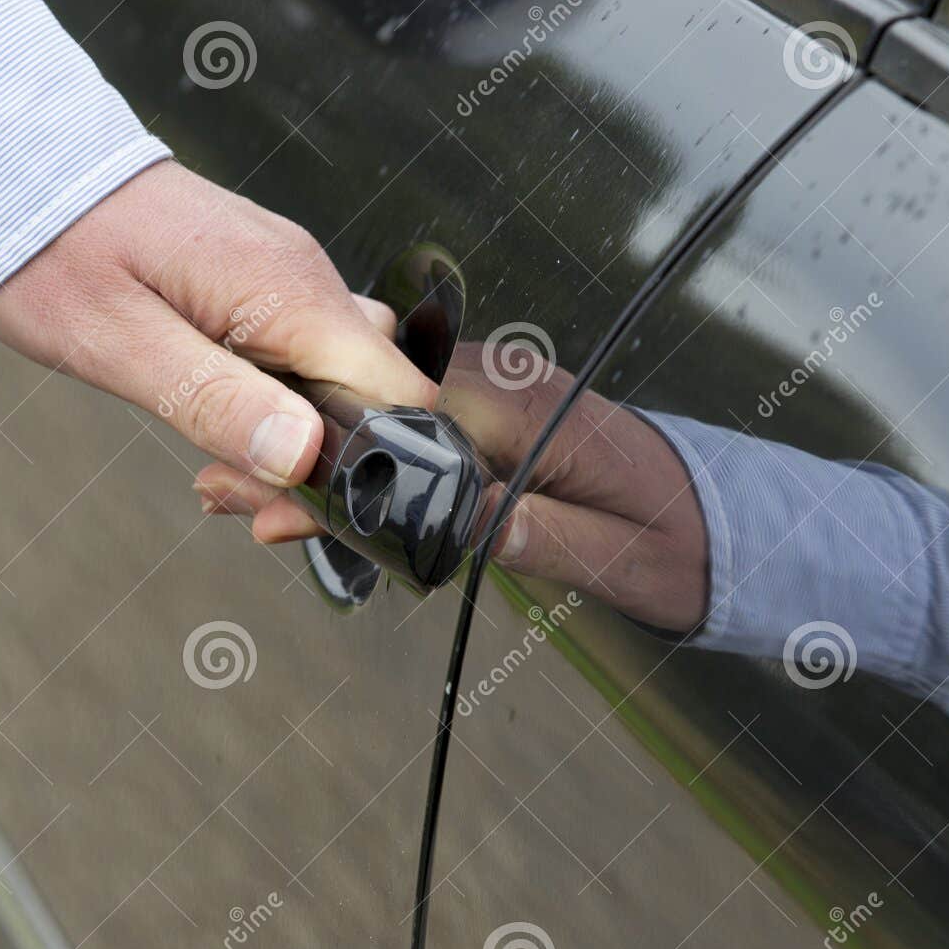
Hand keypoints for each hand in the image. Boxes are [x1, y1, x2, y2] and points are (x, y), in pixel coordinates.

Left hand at [0, 160, 436, 486]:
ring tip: (213, 470)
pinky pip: (300, 359)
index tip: (287, 506)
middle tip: (229, 494)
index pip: (397, 395)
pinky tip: (216, 427)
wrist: (15, 174)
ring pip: (336, 385)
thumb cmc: (52, 251)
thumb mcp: (119, 343)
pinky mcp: (265, 287)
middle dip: (317, 470)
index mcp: (288, 291)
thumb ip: (214, 400)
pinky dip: (272, 410)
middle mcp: (306, 279)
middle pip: (372, 400)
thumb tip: (301, 456)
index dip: (367, 468)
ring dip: (290, 446)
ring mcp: (289, 280)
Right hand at [194, 344, 708, 632]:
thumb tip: (464, 521)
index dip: (334, 444)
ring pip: (380, 430)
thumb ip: (540, 533)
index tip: (274, 481)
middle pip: (376, 415)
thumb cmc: (682, 539)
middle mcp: (506, 394)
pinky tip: (305, 499)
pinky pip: (407, 445)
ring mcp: (493, 408)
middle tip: (222, 491)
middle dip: (298, 454)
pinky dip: (356, 470)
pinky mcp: (490, 431)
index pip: (411, 411)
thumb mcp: (620, 554)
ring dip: (313, 464)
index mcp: (532, 412)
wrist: (727, 522)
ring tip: (236, 497)